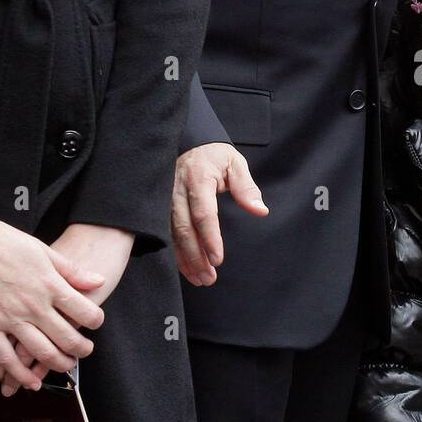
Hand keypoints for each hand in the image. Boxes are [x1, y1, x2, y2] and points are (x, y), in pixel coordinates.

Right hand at [0, 223, 134, 395]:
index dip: (95, 321)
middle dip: (81, 349)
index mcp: (49, 284)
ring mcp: (10, 318)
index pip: (84, 311)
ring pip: (41, 353)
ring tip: (66, 365)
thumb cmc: (2, 240)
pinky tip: (31, 381)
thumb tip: (98, 281)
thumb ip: (71, 270)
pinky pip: (7, 358)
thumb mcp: (42, 249)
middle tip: (85, 350)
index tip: (96, 323)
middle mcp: (33, 305)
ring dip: (58, 364)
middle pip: (66, 338)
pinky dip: (21, 374)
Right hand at [172, 143, 267, 285]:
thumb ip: (246, 187)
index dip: (210, 238)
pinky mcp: (160, 206)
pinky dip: (176, 253)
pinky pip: (166, 233)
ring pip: (172, 234)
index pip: (203, 213)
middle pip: (184, 229)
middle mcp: (177, 190)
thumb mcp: (234, 164)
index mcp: (197, 179)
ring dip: (186, 260)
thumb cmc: (215, 156)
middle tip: (210, 278)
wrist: (190, 143)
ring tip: (201, 279)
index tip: (218, 259)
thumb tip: (260, 210)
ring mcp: (166, 199)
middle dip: (196, 256)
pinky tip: (186, 268)